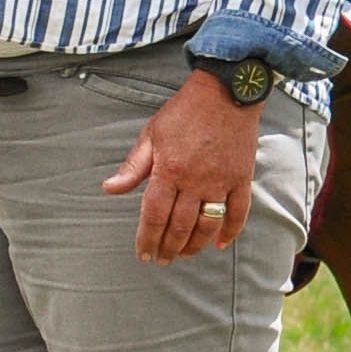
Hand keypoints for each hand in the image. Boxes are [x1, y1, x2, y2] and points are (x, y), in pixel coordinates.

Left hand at [105, 71, 263, 264]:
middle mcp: (195, 181)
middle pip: (179, 226)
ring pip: (207, 225)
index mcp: (169, 170)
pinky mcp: (241, 179)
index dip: (147, 239)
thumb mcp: (151, 134)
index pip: (154, 215)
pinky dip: (230, 232)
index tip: (143, 255)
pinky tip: (218, 244)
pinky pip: (238, 212)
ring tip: (184, 255)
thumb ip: (133, 166)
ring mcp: (221, 181)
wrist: (225, 92)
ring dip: (194, 245)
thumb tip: (109, 188)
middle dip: (168, 247)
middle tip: (161, 259)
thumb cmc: (184, 111)